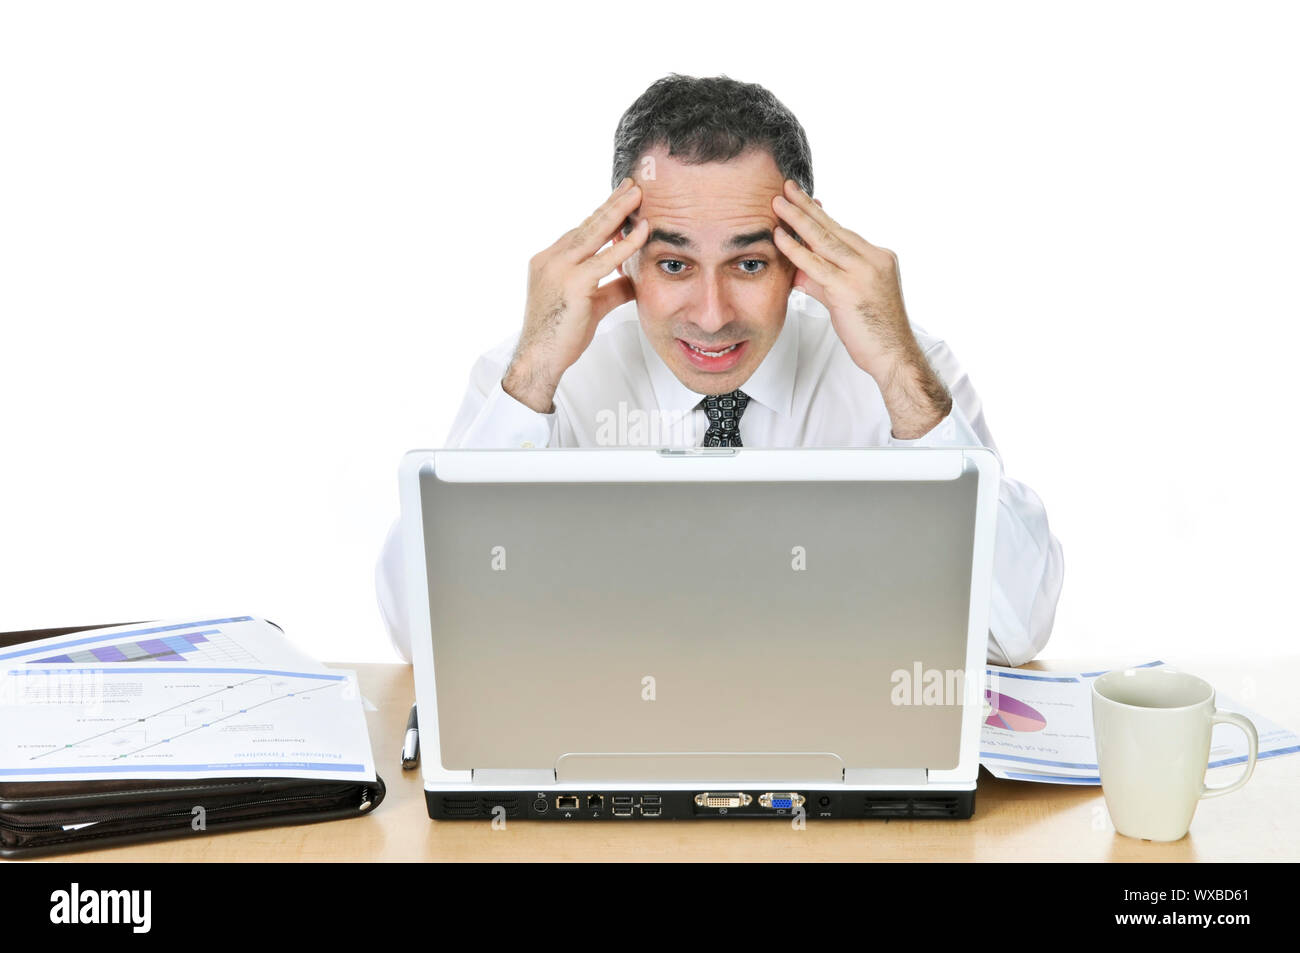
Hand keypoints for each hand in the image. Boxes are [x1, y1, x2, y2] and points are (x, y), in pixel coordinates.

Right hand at [503, 178, 649, 412]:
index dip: (602, 217)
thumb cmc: (560, 337)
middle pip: (587, 225)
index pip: (579, 233)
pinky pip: (604, 259)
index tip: (619, 202)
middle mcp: (551, 259)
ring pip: (593, 233)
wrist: (538, 359)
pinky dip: (625, 244)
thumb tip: (634, 280)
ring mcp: (559, 269)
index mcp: (549, 261)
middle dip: (611, 204)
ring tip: (638, 194)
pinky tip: (642, 230)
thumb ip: (611, 289)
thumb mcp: (591, 306)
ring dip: (618, 211)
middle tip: (632, 186)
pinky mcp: (572, 283)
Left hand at [771, 179, 920, 379]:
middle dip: (807, 207)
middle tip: (787, 187)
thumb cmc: (875, 332)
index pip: (843, 232)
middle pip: (833, 227)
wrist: (895, 356)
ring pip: (824, 240)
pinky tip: (779, 237)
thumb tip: (800, 275)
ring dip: (798, 219)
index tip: (804, 200)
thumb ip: (824, 283)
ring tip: (778, 202)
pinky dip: (795, 249)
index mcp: (879, 258)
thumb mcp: (849, 301)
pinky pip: (815, 265)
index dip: (820, 216)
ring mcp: (863, 273)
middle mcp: (874, 260)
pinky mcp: (849, 290)